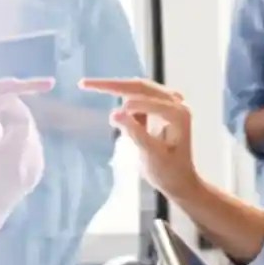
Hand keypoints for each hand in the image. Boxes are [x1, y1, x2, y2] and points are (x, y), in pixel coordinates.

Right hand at [0, 78, 52, 240]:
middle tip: (4, 110)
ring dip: (19, 130)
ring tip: (3, 127)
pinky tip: (8, 146)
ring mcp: (38, 165)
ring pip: (32, 138)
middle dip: (16, 117)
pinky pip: (33, 151)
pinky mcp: (38, 173)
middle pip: (29, 126)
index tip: (4, 99)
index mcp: (21, 145)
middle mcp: (35, 154)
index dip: (13, 106)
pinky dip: (22, 145)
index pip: (22, 116)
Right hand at [80, 78, 199, 199]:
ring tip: (119, 123)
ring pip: (139, 91)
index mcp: (177, 113)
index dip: (115, 91)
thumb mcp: (150, 155)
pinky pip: (140, 101)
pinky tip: (128, 125)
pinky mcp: (163, 109)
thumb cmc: (168, 171)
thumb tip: (113, 113)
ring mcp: (171, 104)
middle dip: (112, 85)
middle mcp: (177, 103)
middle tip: (84, 83)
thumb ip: (134, 133)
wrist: (180, 181)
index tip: (89, 92)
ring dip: (120, 98)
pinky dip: (128, 109)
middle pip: (140, 87)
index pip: (141, 96)